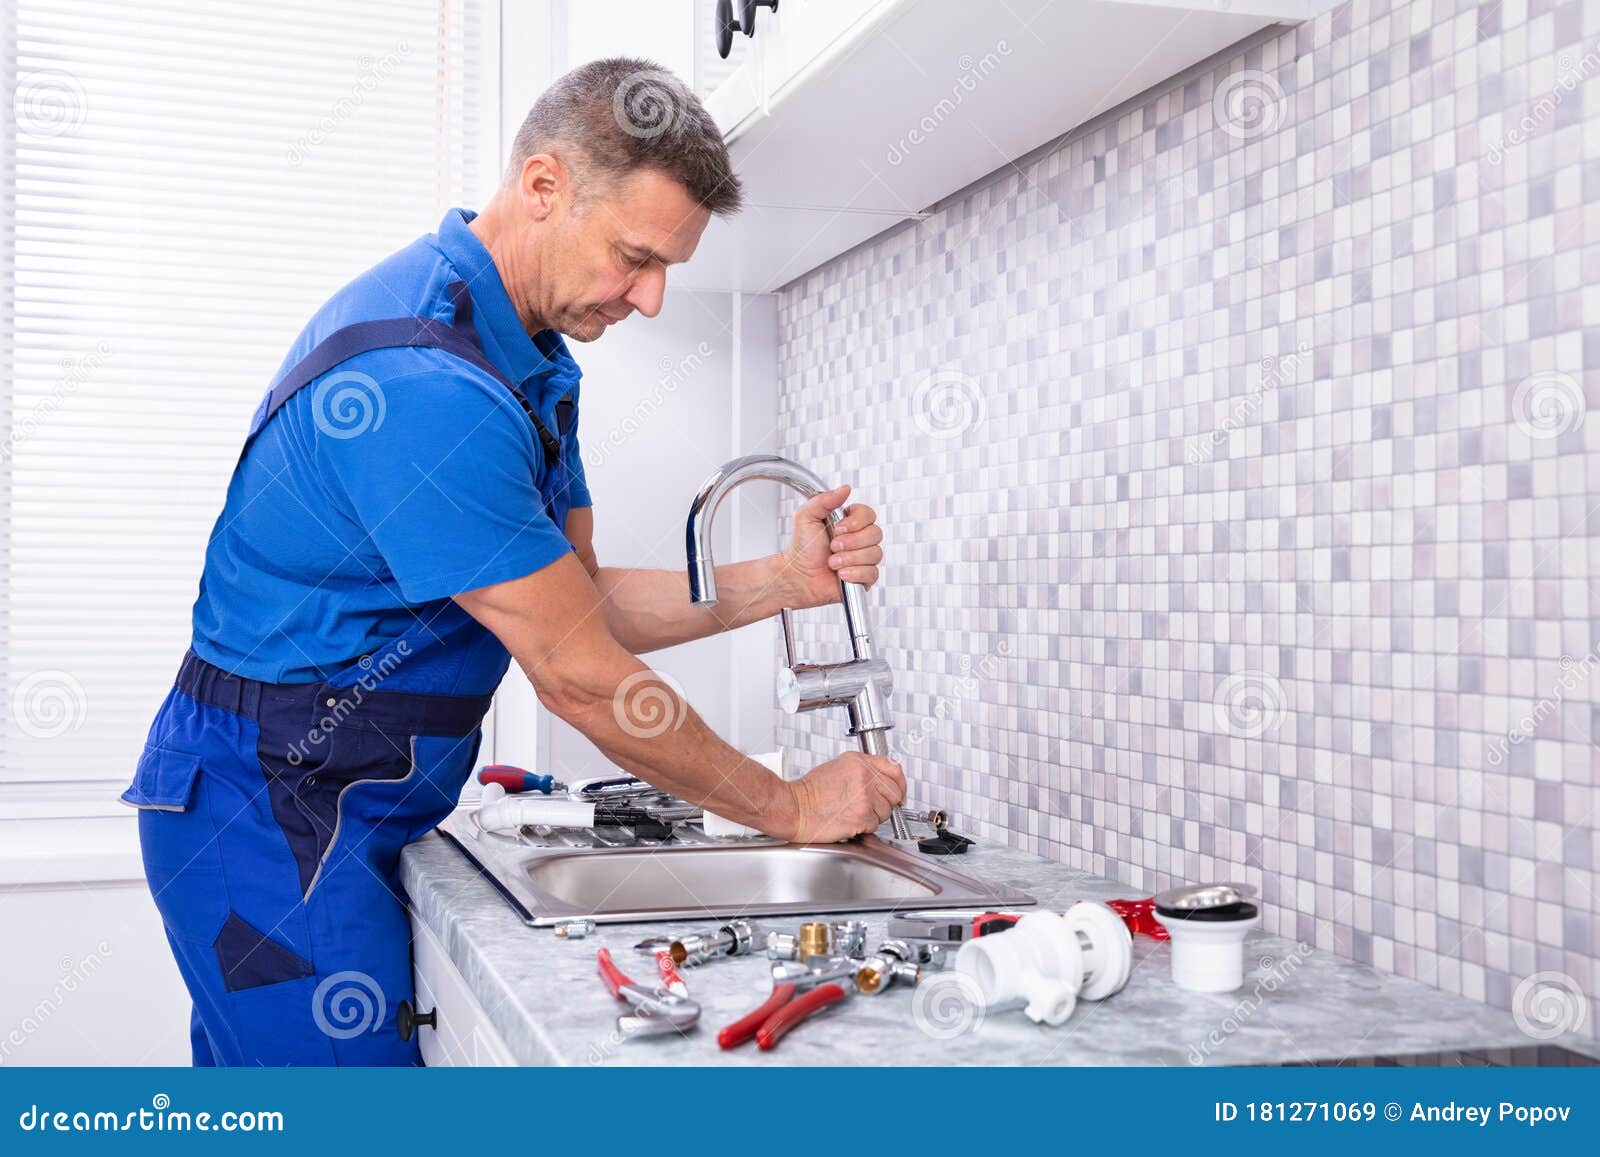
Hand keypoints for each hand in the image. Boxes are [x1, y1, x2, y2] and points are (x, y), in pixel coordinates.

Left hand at [778, 483, 883, 609]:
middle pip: (875, 534)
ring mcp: (864, 558)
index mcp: (850, 522)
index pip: (869, 514)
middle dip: (851, 542)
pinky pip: (872, 573)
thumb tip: (845, 488)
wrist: (799, 575)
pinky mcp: (865, 577)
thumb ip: (824, 499)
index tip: (838, 528)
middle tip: (833, 546)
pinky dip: (854, 573)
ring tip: (832, 562)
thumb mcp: (807, 516)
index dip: (856, 522)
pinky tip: (841, 574)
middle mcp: (860, 539)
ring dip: (849, 558)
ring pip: (874, 554)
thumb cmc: (803, 548)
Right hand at [780, 751, 904, 842]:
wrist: (794, 808)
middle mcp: (864, 776)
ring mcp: (865, 796)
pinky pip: (875, 825)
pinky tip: (848, 820)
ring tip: (852, 812)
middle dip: (885, 803)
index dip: (899, 783)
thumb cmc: (809, 792)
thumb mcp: (837, 768)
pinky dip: (864, 827)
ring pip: (886, 811)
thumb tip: (881, 779)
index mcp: (859, 761)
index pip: (894, 768)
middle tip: (870, 807)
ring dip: (873, 816)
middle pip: (894, 792)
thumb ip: (862, 770)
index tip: (898, 792)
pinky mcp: (862, 815)